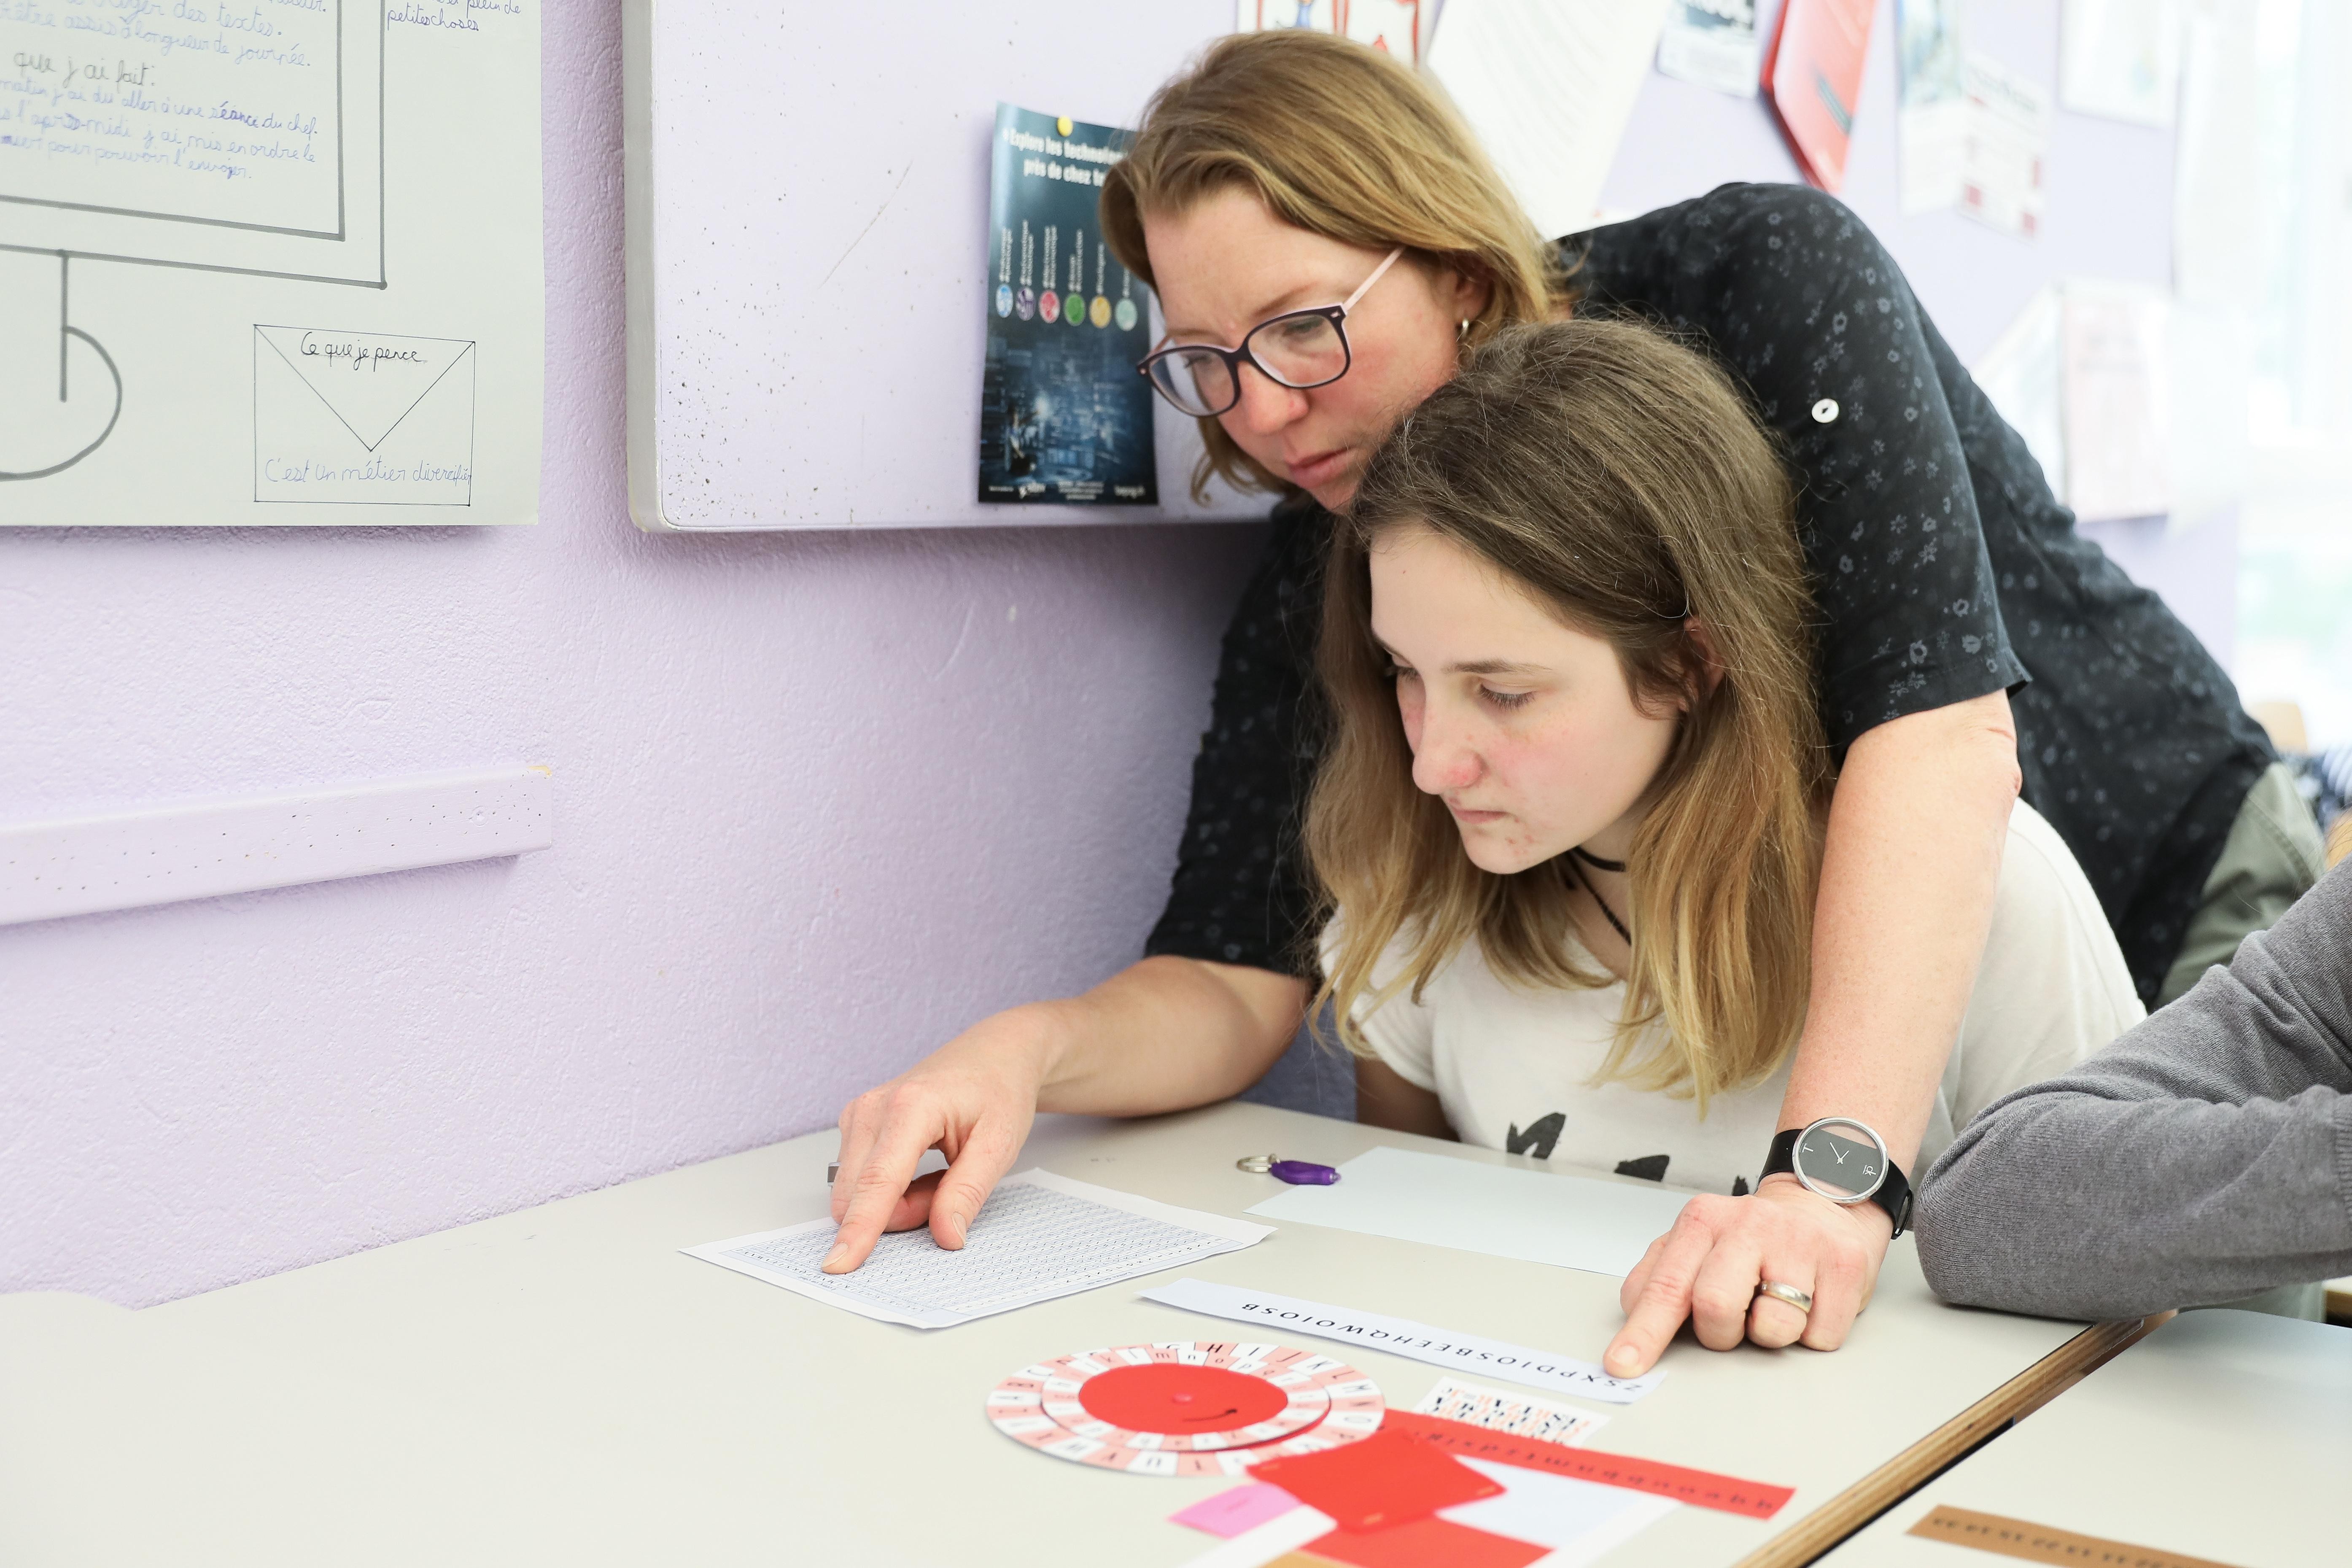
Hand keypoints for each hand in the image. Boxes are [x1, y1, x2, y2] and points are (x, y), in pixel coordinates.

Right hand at [822, 1002, 1062, 1273]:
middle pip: (861, 1195)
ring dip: (897, 1201)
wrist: (993, 1054)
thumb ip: (967, 1193)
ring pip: (857, 1192)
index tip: (838, 1265)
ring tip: (939, 1171)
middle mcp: (872, 1108)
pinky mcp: (854, 1123)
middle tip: (948, 1187)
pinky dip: (890, 1188)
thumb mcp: (999, 1144)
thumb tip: (945, 1237)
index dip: (859, 1229)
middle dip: (901, 1213)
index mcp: (910, 1108)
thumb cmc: (999, 1092)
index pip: (878, 1182)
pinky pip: (859, 1180)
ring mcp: (858, 1114)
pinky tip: (919, 1165)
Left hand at [1602, 1175, 1890, 1376]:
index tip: (1622, 1365)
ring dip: (1770, 1334)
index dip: (1644, 1332)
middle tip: (1732, 1322)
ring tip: (1775, 1303)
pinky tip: (1811, 1300)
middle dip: (1719, 1334)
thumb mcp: (1696, 1245)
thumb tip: (1632, 1316)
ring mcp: (1800, 1241)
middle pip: (1715, 1308)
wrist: (1821, 1206)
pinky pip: (1820, 1336)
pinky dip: (1812, 1332)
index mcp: (1703, 1221)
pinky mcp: (1845, 1263)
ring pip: (1773, 1329)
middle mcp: (1750, 1224)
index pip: (1666, 1286)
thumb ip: (1659, 1277)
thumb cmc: (1750, 1239)